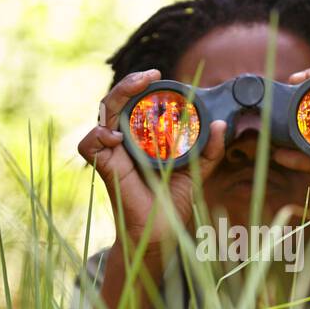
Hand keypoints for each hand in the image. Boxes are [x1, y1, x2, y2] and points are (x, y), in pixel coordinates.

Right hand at [77, 69, 227, 267]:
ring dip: (115, 97)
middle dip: (129, 83)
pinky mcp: (104, 168)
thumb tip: (220, 124)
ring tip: (136, 89)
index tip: (159, 76)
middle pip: (117, 101)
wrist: (161, 232)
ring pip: (102, 114)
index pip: (135, 103)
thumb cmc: (173, 201)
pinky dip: (98, 135)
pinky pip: (89, 144)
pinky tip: (116, 137)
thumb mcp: (197, 170)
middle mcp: (125, 140)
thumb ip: (210, 149)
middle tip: (150, 76)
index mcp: (143, 137)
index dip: (142, 86)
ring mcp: (112, 153)